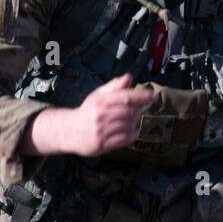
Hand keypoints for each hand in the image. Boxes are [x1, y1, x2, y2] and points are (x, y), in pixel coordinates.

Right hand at [24, 74, 154, 156]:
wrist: (69, 131)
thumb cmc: (88, 111)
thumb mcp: (98, 95)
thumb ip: (114, 86)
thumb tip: (129, 77)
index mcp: (100, 101)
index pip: (125, 97)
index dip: (141, 96)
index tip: (154, 96)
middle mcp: (100, 116)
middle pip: (130, 112)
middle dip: (136, 111)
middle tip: (133, 110)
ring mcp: (101, 131)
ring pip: (129, 126)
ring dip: (133, 123)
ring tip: (128, 121)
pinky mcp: (102, 145)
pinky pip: (125, 139)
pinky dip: (132, 134)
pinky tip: (130, 131)